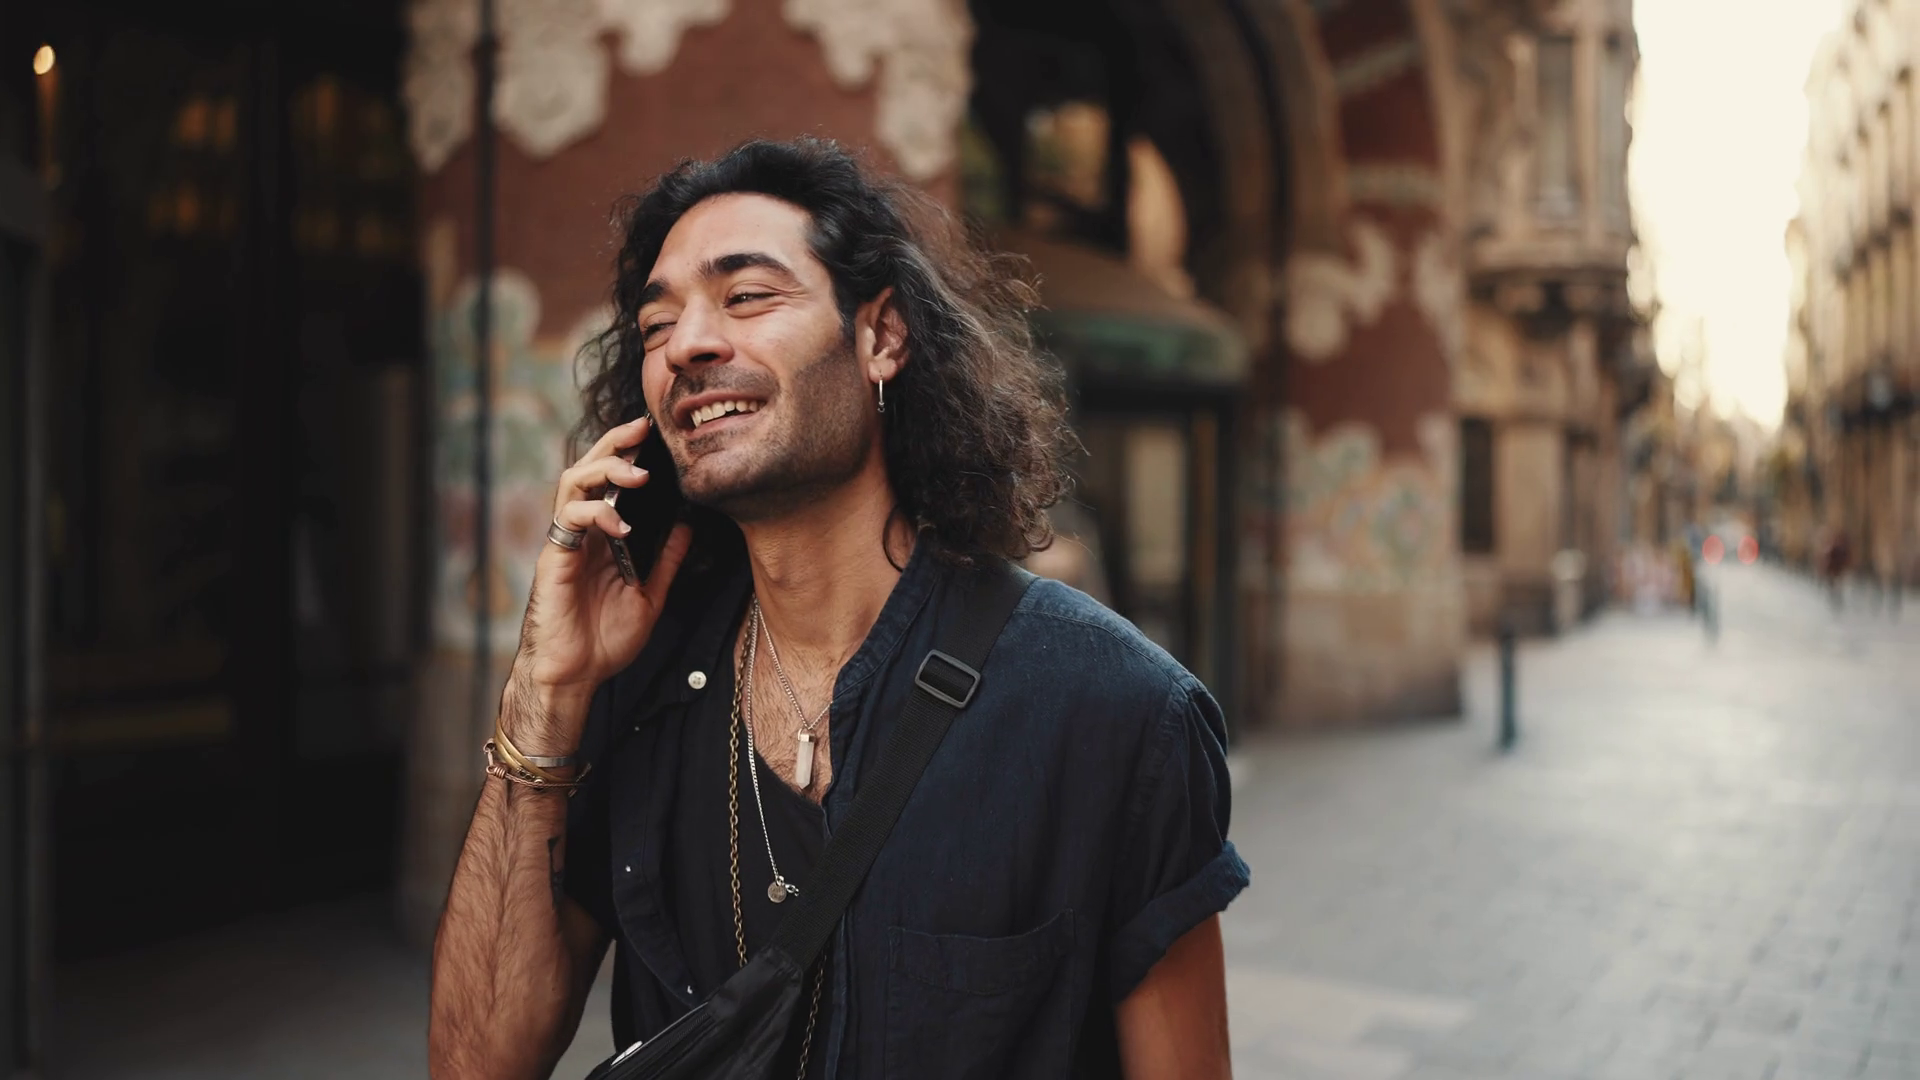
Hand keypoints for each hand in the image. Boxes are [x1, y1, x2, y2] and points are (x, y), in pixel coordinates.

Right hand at [506, 416, 691, 753]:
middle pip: (588, 469)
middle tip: (642, 430)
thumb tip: (689, 526)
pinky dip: (596, 513)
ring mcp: (566, 542)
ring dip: (604, 470)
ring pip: (573, 483)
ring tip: (636, 474)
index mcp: (603, 536)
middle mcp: (582, 532)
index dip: (628, 453)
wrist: (576, 675)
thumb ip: (667, 560)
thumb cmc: (605, 640)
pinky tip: (621, 525)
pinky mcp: (555, 557)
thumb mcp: (650, 595)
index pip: (610, 481)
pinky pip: (569, 519)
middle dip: (614, 444)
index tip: (656, 435)